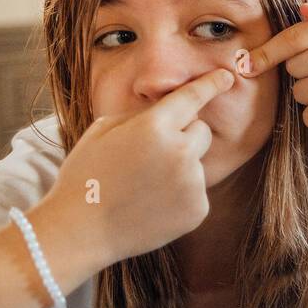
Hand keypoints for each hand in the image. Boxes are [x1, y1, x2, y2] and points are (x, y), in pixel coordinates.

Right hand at [40, 67, 233, 268]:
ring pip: (197, 163)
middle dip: (183, 136)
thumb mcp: (102, 131)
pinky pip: (196, 191)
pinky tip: (152, 205)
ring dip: (179, 168)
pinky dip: (180, 195)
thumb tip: (168, 110)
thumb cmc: (85, 176)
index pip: (192, 98)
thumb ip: (140, 116)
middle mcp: (180, 152)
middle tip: (151, 156)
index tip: (227, 76)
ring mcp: (192, 183)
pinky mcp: (198, 209)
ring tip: (144, 187)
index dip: (211, 84)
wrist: (80, 231)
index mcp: (154, 126)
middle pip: (201, 131)